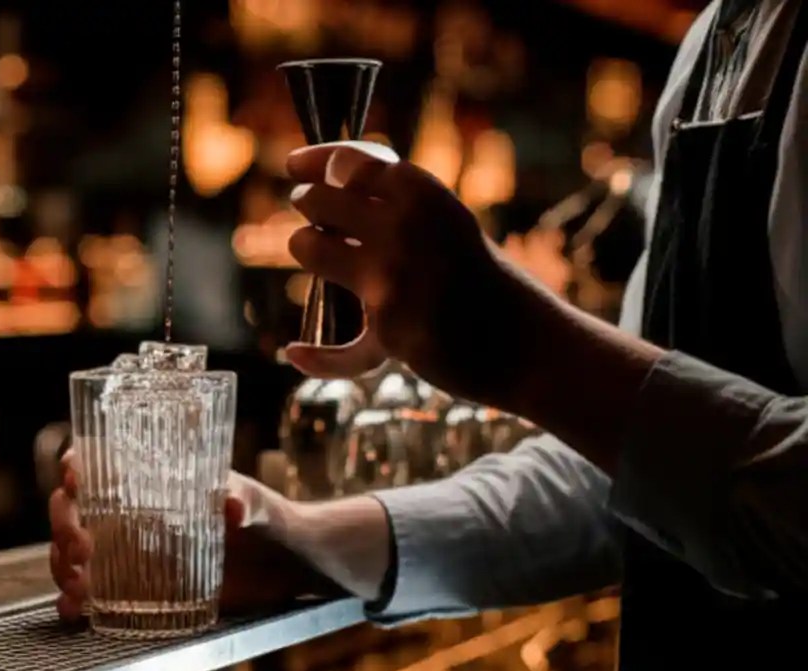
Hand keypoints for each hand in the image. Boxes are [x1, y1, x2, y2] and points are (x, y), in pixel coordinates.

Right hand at [49, 450, 337, 621]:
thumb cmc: (271, 520)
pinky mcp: (140, 588)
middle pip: (74, 509)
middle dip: (63, 525)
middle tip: (81, 547)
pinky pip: (95, 592)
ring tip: (78, 585)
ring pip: (74, 551)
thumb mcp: (259, 506)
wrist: (286, 565)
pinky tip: (74, 611)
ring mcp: (133, 551)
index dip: (75, 466)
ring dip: (63, 565)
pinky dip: (75, 602)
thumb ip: (245, 503)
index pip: (100, 462)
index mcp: (155, 481)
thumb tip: (229, 505)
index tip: (73, 479)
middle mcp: (134, 513)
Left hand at [283, 141, 545, 405]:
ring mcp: (394, 278)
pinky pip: (339, 349)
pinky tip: (295, 351)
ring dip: (306, 252)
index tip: (296, 167)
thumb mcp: (445, 221)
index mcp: (422, 192)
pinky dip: (316, 357)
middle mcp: (404, 226)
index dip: (314, 162)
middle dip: (309, 205)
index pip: (345, 161)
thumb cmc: (480, 278)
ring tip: (319, 256)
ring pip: (309, 248)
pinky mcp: (390, 331)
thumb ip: (395, 200)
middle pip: (317, 199)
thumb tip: (331, 173)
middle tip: (315, 215)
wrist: (528, 342)